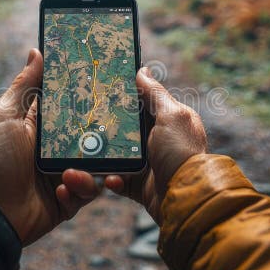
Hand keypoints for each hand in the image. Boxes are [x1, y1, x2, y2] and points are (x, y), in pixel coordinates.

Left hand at [0, 49, 100, 244]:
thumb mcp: (5, 116)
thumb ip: (24, 86)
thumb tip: (36, 51)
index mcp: (43, 124)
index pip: (73, 104)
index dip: (88, 94)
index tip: (106, 83)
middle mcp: (58, 147)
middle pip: (92, 133)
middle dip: (101, 134)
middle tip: (108, 129)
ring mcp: (66, 172)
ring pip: (96, 164)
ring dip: (86, 169)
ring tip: (68, 174)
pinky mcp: (71, 198)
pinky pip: (88, 191)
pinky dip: (78, 190)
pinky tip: (62, 189)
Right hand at [105, 67, 206, 223]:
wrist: (185, 198)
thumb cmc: (182, 152)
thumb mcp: (171, 116)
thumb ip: (155, 94)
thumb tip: (142, 70)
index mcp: (169, 121)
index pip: (143, 104)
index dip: (124, 96)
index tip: (100, 90)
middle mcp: (158, 141)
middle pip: (125, 129)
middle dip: (107, 127)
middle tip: (85, 120)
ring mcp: (148, 164)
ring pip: (117, 155)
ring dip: (105, 156)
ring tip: (90, 152)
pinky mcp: (139, 185)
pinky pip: (118, 179)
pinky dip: (112, 179)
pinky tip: (110, 177)